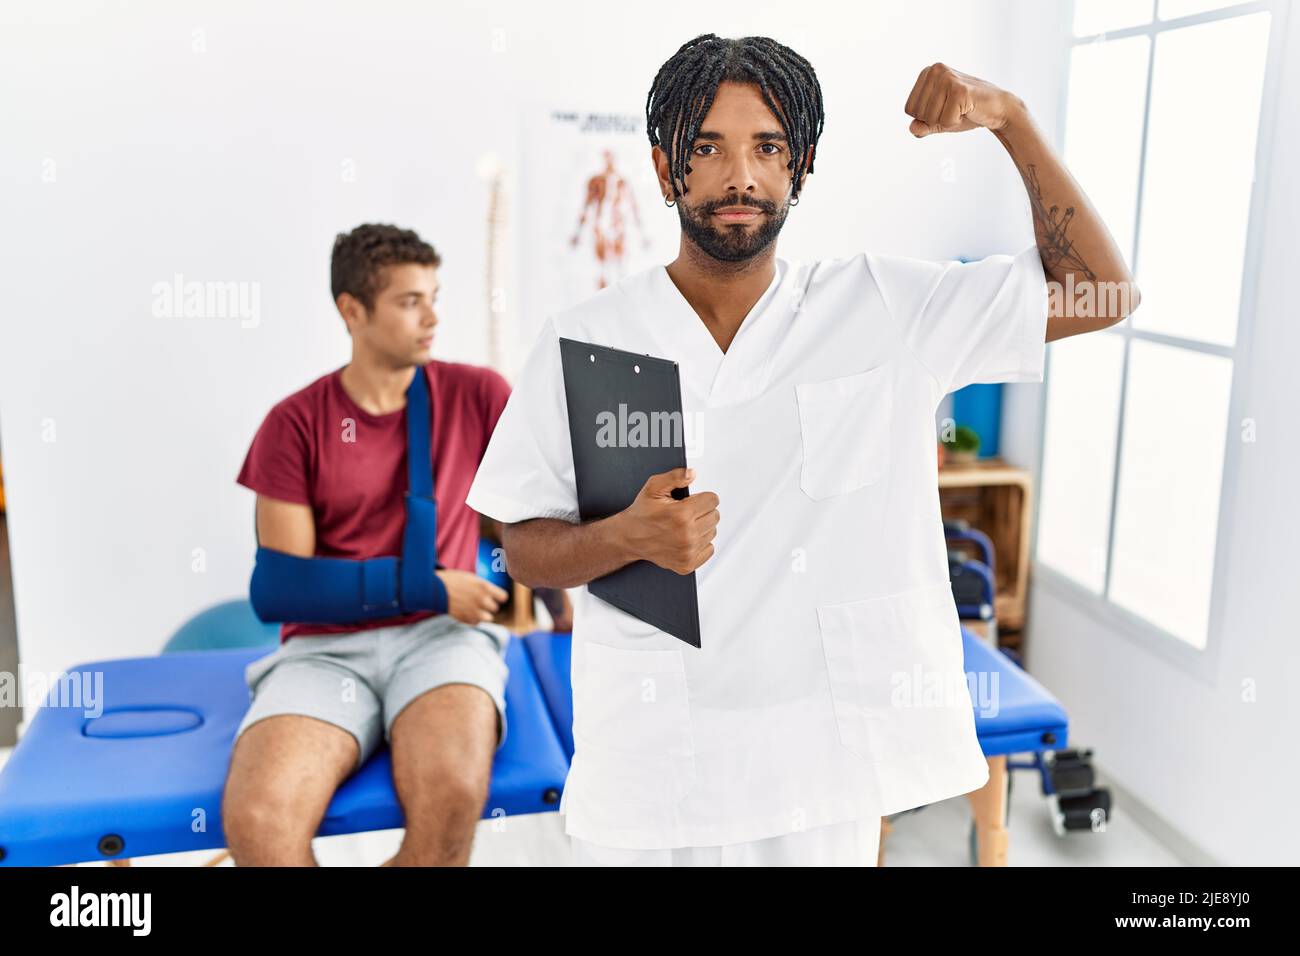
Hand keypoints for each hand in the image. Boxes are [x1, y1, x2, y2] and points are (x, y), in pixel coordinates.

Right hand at [435, 569, 508, 624]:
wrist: (433, 588)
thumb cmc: (452, 580)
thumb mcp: (471, 578)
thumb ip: (483, 586)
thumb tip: (493, 594)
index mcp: (484, 586)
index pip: (503, 597)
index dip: (498, 597)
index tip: (494, 596)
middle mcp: (481, 599)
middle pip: (495, 608)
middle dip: (488, 605)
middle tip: (478, 601)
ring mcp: (474, 610)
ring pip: (488, 618)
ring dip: (482, 614)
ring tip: (473, 608)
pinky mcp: (465, 619)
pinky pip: (476, 622)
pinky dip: (472, 619)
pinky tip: (465, 611)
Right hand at [617, 466, 718, 575]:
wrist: (628, 537)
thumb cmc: (642, 513)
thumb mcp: (653, 488)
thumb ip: (675, 477)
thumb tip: (692, 473)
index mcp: (681, 515)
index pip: (713, 500)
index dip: (701, 497)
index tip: (690, 501)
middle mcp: (686, 535)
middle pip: (715, 516)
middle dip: (702, 511)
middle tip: (685, 513)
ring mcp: (688, 552)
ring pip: (712, 532)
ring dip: (701, 527)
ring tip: (683, 526)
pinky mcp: (688, 564)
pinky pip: (709, 550)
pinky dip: (700, 544)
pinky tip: (685, 539)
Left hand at [903, 63, 1021, 136]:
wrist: (996, 109)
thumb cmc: (966, 112)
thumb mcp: (938, 121)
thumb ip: (922, 126)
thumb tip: (912, 129)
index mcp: (926, 73)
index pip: (909, 109)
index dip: (926, 118)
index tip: (944, 108)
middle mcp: (935, 70)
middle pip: (918, 114)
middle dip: (936, 120)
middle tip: (955, 109)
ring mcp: (947, 78)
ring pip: (930, 118)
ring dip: (947, 121)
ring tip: (961, 109)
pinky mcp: (959, 90)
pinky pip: (945, 121)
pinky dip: (955, 122)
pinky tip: (968, 110)